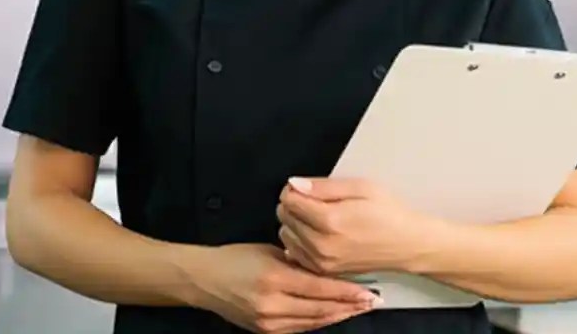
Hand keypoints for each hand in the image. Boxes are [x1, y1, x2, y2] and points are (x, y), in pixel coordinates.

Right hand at [187, 243, 379, 333]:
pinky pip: (299, 328)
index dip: (348, 291)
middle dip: (350, 306)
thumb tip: (325, 266)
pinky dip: (318, 322)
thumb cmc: (235, 258)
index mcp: (275, 277)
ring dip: (338, 316)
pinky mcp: (265, 330)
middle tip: (373, 302)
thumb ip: (296, 261)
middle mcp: (273, 303)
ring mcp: (269, 321)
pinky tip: (332, 316)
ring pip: (313, 322)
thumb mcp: (268, 251)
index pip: (321, 288)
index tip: (369, 290)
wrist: (204, 279)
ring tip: (358, 309)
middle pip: (322, 309)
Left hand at [277, 177, 424, 275]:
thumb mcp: (361, 188)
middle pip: (284, 217)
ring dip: (294, 223)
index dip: (294, 188)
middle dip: (293, 204)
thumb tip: (295, 184)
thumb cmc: (388, 213)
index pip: (289, 200)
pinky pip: (294, 252)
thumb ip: (324, 186)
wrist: (408, 245)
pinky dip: (299, 240)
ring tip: (317, 217)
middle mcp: (321, 245)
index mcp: (330, 221)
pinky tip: (317, 233)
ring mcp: (321, 262)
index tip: (307, 187)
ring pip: (285, 234)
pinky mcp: (323, 272)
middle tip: (314, 200)